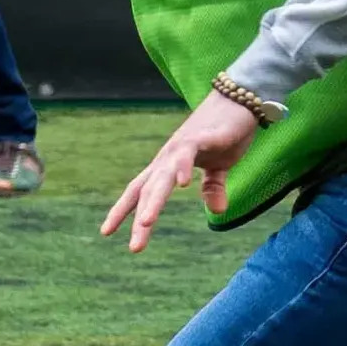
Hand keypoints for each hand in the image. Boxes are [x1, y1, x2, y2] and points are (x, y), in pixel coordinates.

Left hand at [101, 93, 259, 252]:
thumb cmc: (227, 132)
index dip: (122, 210)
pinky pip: (188, 154)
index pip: (140, 191)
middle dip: (139, 218)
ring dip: (153, 200)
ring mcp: (182, 147)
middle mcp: (169, 157)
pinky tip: (181, 184)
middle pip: (148, 191)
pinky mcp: (201, 137)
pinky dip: (183, 168)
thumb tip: (216, 211)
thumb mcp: (221, 167)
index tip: (105, 232)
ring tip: (145, 222)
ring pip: (162, 177)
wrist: (241, 98)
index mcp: (169, 166)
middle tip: (135, 247)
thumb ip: (213, 187)